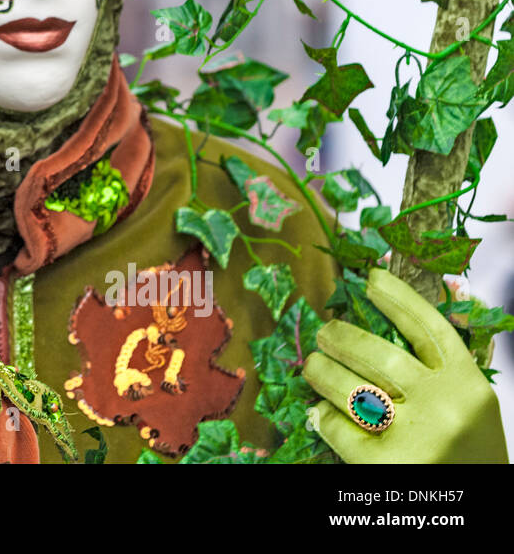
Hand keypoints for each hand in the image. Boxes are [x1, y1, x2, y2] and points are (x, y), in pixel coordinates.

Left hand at [302, 267, 506, 463]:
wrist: (474, 508)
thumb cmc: (466, 454)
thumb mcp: (468, 407)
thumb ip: (438, 372)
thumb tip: (386, 321)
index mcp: (468, 385)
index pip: (428, 328)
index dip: (398, 298)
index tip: (370, 278)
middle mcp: (444, 406)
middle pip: (379, 355)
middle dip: (343, 337)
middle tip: (324, 332)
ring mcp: (416, 436)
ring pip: (351, 388)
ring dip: (322, 372)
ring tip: (313, 366)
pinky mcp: (387, 465)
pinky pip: (340, 429)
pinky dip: (326, 419)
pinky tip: (322, 414)